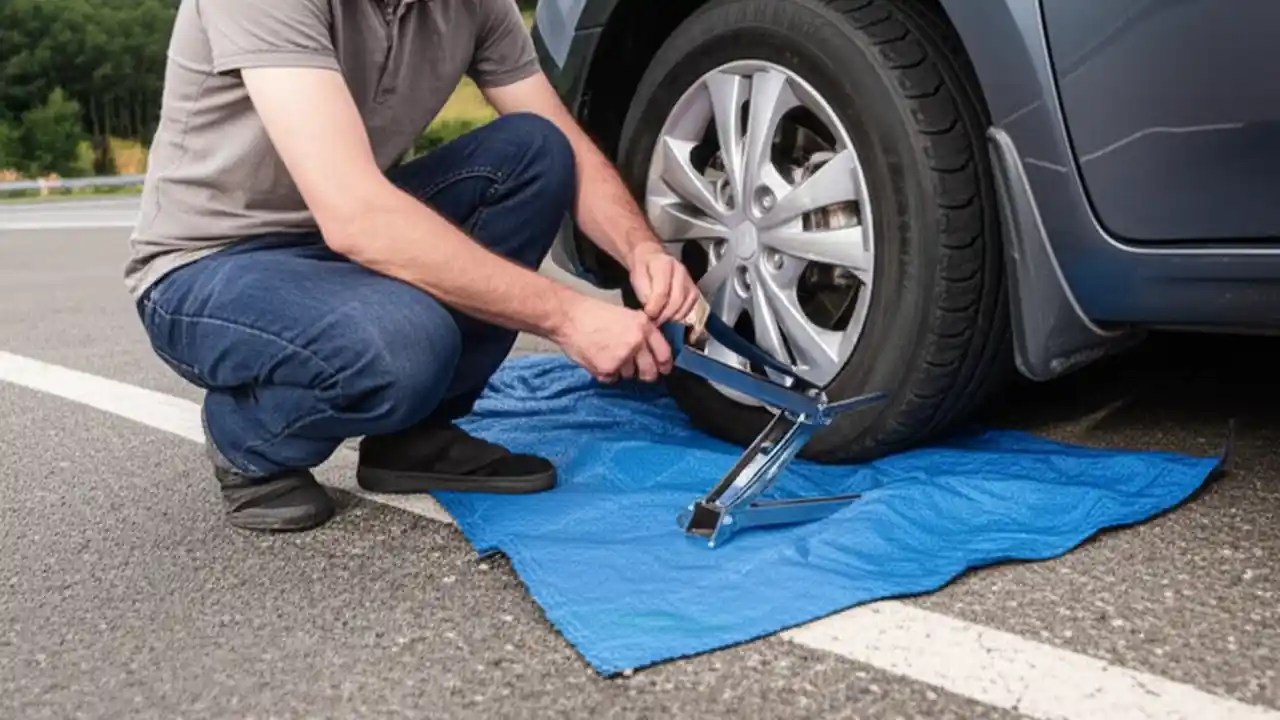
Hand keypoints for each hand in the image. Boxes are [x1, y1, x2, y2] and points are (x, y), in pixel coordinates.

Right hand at [553, 296, 673, 382]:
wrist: (569, 317)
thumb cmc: (593, 314)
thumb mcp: (626, 316)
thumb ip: (641, 333)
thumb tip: (651, 353)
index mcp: (644, 327)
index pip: (664, 353)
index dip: (665, 365)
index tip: (663, 369)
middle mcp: (637, 342)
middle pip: (650, 372)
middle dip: (645, 374)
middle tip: (637, 371)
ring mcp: (622, 357)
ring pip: (629, 375)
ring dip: (620, 370)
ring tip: (606, 353)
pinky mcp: (607, 369)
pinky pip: (612, 379)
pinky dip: (605, 373)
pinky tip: (596, 358)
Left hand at [628, 243, 700, 324]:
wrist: (652, 258)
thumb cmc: (643, 270)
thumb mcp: (637, 278)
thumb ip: (644, 294)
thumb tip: (651, 311)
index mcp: (664, 264)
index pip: (662, 292)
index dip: (654, 307)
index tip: (647, 315)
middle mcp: (680, 271)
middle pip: (677, 299)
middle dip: (664, 315)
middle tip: (654, 321)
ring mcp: (689, 280)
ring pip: (686, 304)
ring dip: (673, 316)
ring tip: (661, 319)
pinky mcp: (693, 289)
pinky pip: (691, 306)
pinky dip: (681, 315)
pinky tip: (671, 317)